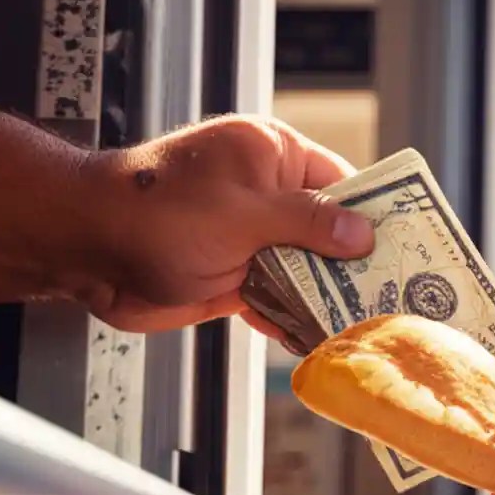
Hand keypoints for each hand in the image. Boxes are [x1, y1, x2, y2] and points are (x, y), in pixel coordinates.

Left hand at [76, 114, 373, 334]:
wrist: (85, 248)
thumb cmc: (155, 210)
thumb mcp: (244, 214)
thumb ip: (307, 224)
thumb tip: (362, 233)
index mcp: (272, 155)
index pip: (342, 182)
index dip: (374, 215)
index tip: (410, 248)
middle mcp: (265, 194)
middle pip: (329, 232)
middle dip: (355, 266)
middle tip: (394, 297)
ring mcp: (249, 236)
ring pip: (306, 270)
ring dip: (326, 299)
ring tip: (363, 325)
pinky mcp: (232, 276)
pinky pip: (277, 297)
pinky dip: (292, 318)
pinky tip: (314, 339)